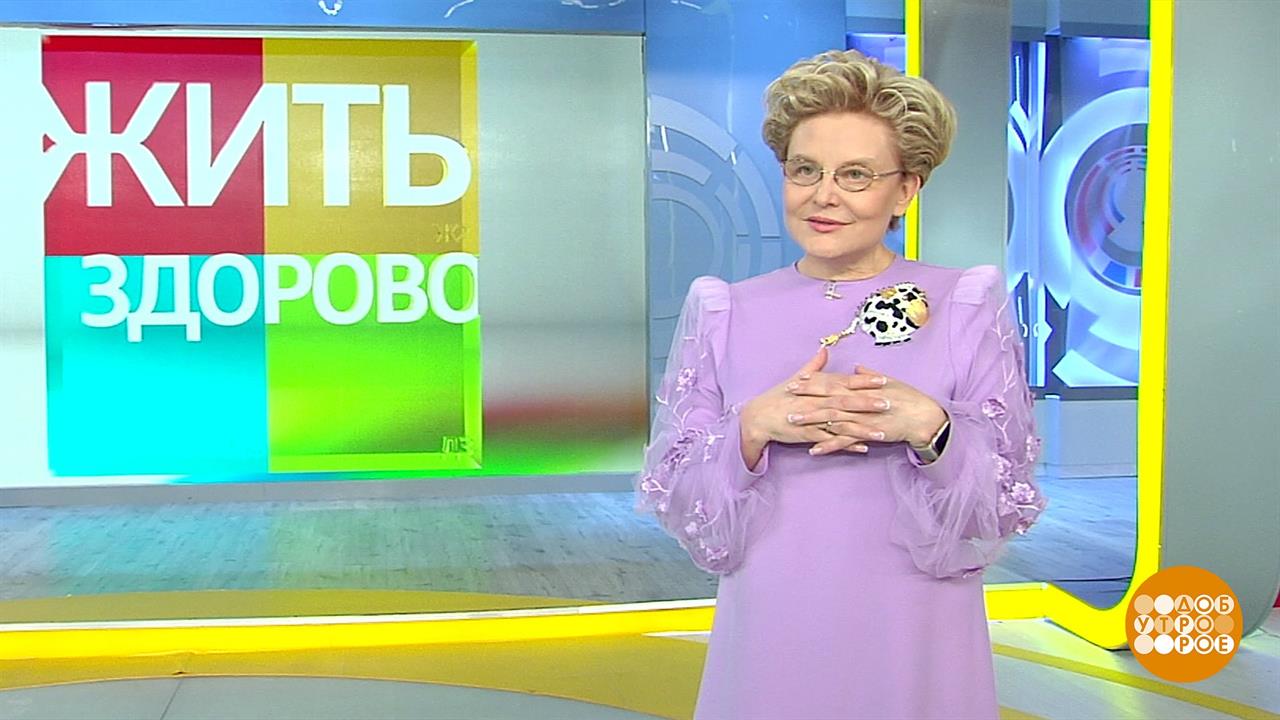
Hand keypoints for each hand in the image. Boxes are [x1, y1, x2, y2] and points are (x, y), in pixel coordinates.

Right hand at [739, 349, 893, 461]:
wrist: (758, 417)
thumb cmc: (777, 397)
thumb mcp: (796, 378)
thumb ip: (814, 366)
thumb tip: (824, 350)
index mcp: (817, 387)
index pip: (844, 382)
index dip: (864, 381)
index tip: (883, 379)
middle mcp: (816, 402)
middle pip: (846, 401)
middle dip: (868, 402)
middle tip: (889, 402)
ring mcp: (813, 419)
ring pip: (842, 423)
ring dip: (863, 428)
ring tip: (882, 431)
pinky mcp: (809, 435)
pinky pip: (831, 441)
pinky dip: (847, 445)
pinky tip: (863, 448)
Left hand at [787, 364, 947, 455]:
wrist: (923, 416)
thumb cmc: (908, 398)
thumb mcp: (888, 382)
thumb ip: (869, 376)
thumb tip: (857, 368)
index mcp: (861, 387)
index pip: (833, 382)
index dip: (814, 380)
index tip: (797, 379)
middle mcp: (858, 400)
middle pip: (827, 397)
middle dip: (805, 396)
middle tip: (786, 396)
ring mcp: (862, 417)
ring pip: (831, 418)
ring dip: (810, 420)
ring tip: (792, 421)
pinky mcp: (867, 433)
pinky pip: (844, 441)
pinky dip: (828, 445)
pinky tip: (813, 449)